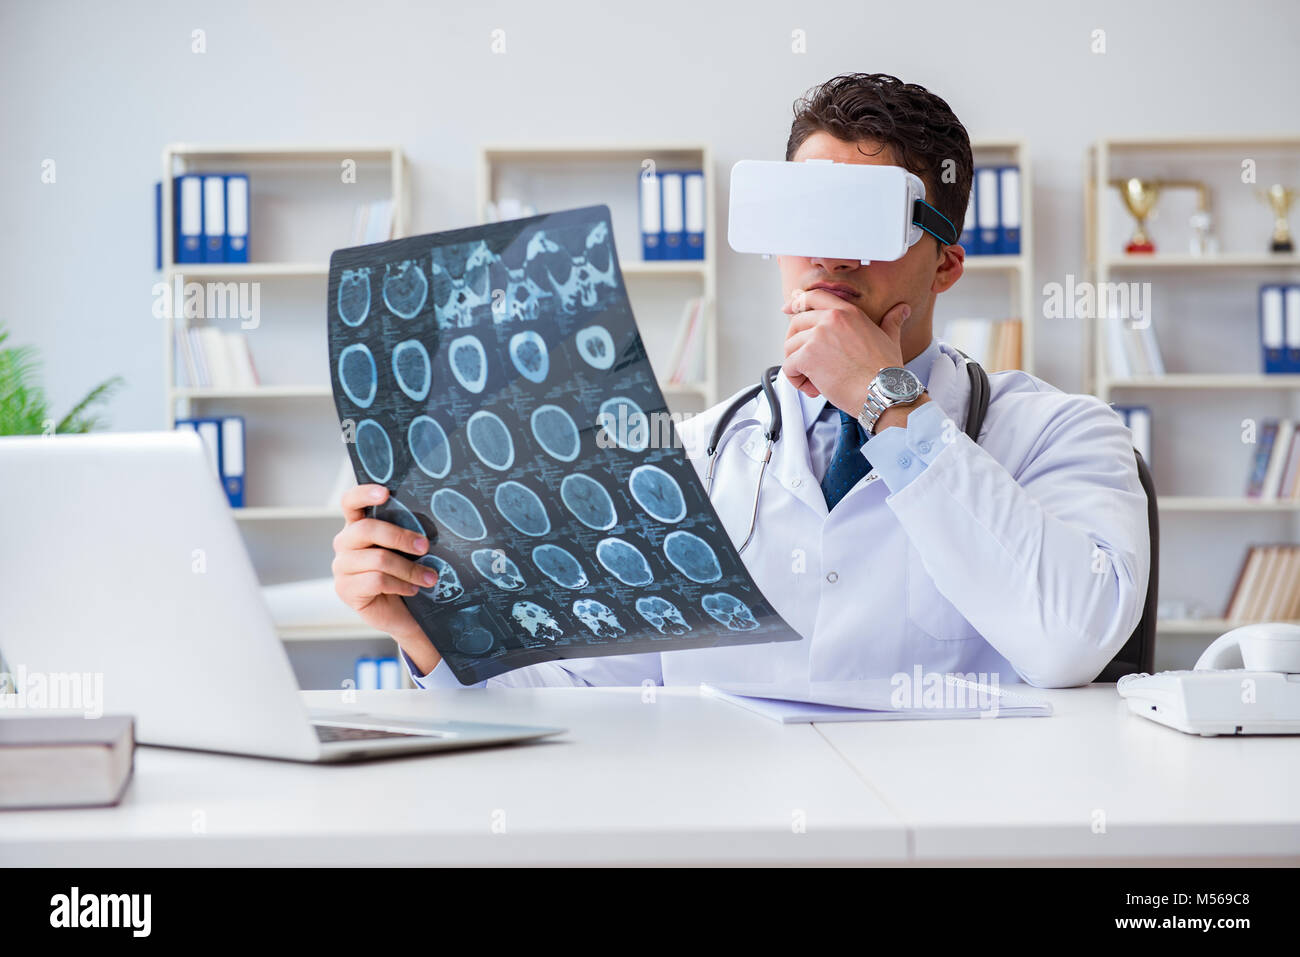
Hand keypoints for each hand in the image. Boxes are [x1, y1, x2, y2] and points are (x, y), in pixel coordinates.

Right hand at [333, 484, 440, 674]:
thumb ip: (407, 533)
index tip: (385, 493)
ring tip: (429, 578)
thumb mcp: (408, 550)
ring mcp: (342, 567)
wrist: (404, 614)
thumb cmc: (407, 575)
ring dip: (409, 569)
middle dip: (401, 537)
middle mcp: (345, 543)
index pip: (350, 502)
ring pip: (378, 559)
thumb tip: (430, 523)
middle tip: (425, 546)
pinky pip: (376, 581)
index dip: (364, 494)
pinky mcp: (345, 590)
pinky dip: (401, 585)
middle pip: (367, 530)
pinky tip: (412, 590)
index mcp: (358, 526)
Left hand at [780, 288, 911, 414]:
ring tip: (816, 381)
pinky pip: (788, 367)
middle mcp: (830, 319)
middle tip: (808, 364)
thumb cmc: (886, 371)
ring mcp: (817, 336)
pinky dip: (796, 381)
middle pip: (795, 324)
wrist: (882, 392)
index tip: (788, 309)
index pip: (813, 297)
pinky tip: (813, 389)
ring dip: (798, 367)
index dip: (796, 302)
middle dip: (796, 345)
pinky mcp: (807, 356)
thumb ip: (891, 321)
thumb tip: (901, 310)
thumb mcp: (890, 338)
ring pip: (790, 348)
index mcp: (847, 312)